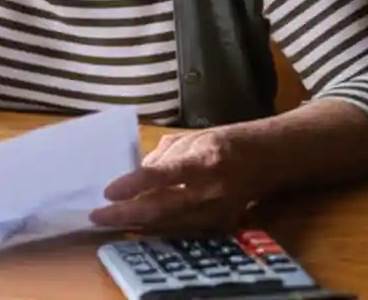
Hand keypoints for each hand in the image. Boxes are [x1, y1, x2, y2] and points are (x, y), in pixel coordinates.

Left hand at [90, 128, 257, 232]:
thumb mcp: (193, 138)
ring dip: (137, 224)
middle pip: (162, 209)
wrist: (270, 158)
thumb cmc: (226, 142)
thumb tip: (135, 176)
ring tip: (110, 220)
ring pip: (169, 224)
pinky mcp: (221, 226)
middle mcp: (213, 189)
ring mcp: (219, 212)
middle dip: (126, 215)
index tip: (107, 192)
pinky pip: (182, 229)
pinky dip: (158, 227)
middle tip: (97, 216)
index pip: (162, 176)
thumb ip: (163, 158)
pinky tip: (137, 224)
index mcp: (205, 158)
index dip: (133, 185)